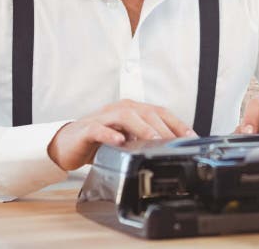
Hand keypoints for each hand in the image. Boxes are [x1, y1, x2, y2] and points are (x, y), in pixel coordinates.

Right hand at [47, 99, 196, 170]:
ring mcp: (104, 117)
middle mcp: (120, 109)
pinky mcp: (87, 129)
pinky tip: (119, 141)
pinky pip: (99, 129)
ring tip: (153, 140)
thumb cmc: (100, 141)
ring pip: (126, 116)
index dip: (176, 123)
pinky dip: (110, 134)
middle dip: (163, 127)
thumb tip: (171, 148)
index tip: (190, 137)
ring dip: (142, 128)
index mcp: (132, 110)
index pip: (159, 112)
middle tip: (174, 142)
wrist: (68, 144)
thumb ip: (145, 140)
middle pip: (146, 112)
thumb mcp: (128, 140)